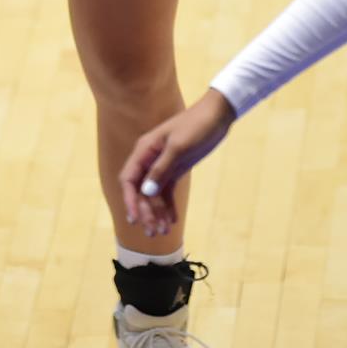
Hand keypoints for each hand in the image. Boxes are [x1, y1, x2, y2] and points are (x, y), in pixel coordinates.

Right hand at [117, 91, 235, 237]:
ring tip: (164, 231)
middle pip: (140, 190)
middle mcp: (149, 159)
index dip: (129, 200)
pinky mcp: (175, 169)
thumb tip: (146, 192)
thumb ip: (161, 169)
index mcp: (144, 150)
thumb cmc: (196, 126)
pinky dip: (168, 206)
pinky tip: (172, 220)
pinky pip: (167, 191)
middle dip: (145, 212)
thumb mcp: (179, 147)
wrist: (217, 116)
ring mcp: (162, 165)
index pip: (129, 179)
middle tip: (153, 232)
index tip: (135, 219)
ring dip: (157, 212)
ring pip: (153, 194)